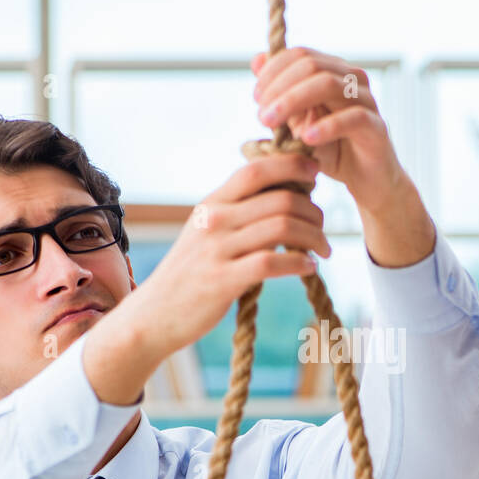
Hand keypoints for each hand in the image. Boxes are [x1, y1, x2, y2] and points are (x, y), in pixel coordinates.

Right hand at [130, 153, 330, 357]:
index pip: (256, 170)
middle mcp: (215, 220)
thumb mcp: (206, 231)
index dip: (292, 165)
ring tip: (324, 249)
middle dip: (313, 211)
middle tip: (322, 227)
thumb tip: (284, 194)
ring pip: (282, 228)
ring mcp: (217, 250)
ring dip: (314, 237)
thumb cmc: (190, 272)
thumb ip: (237, 212)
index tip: (315, 172)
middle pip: (280, 199)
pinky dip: (299, 263)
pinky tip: (309, 267)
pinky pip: (271, 263)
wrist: (155, 314)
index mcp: (213, 203)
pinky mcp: (223, 281)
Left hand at [251, 46, 407, 216]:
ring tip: (273, 124)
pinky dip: (326, 126)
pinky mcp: (376, 126)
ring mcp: (366, 100)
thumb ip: (280, 93)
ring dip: (293, 101)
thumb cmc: (331, 149)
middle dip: (279, 87)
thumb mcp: (298, 121)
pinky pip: (352, 117)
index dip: (274, 71)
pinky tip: (307, 139)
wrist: (366, 181)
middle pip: (312, 66)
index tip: (256, 97)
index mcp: (334, 71)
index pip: (301, 55)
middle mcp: (352, 78)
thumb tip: (257, 60)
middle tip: (262, 114)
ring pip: (328, 84)